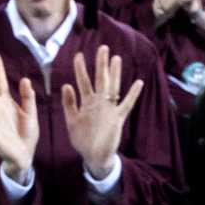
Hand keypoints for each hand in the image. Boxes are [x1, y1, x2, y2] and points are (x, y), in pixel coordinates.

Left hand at [60, 45, 143, 180]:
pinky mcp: (118, 118)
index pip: (83, 82)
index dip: (80, 69)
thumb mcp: (71, 121)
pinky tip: (138, 83)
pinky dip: (132, 95)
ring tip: (117, 58)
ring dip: (115, 74)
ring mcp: (109, 109)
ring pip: (113, 87)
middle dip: (100, 64)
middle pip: (100, 80)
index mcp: (87, 103)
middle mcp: (98, 103)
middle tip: (103, 47)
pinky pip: (126, 104)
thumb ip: (69, 104)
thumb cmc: (82, 139)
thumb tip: (66, 85)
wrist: (94, 156)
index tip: (78, 54)